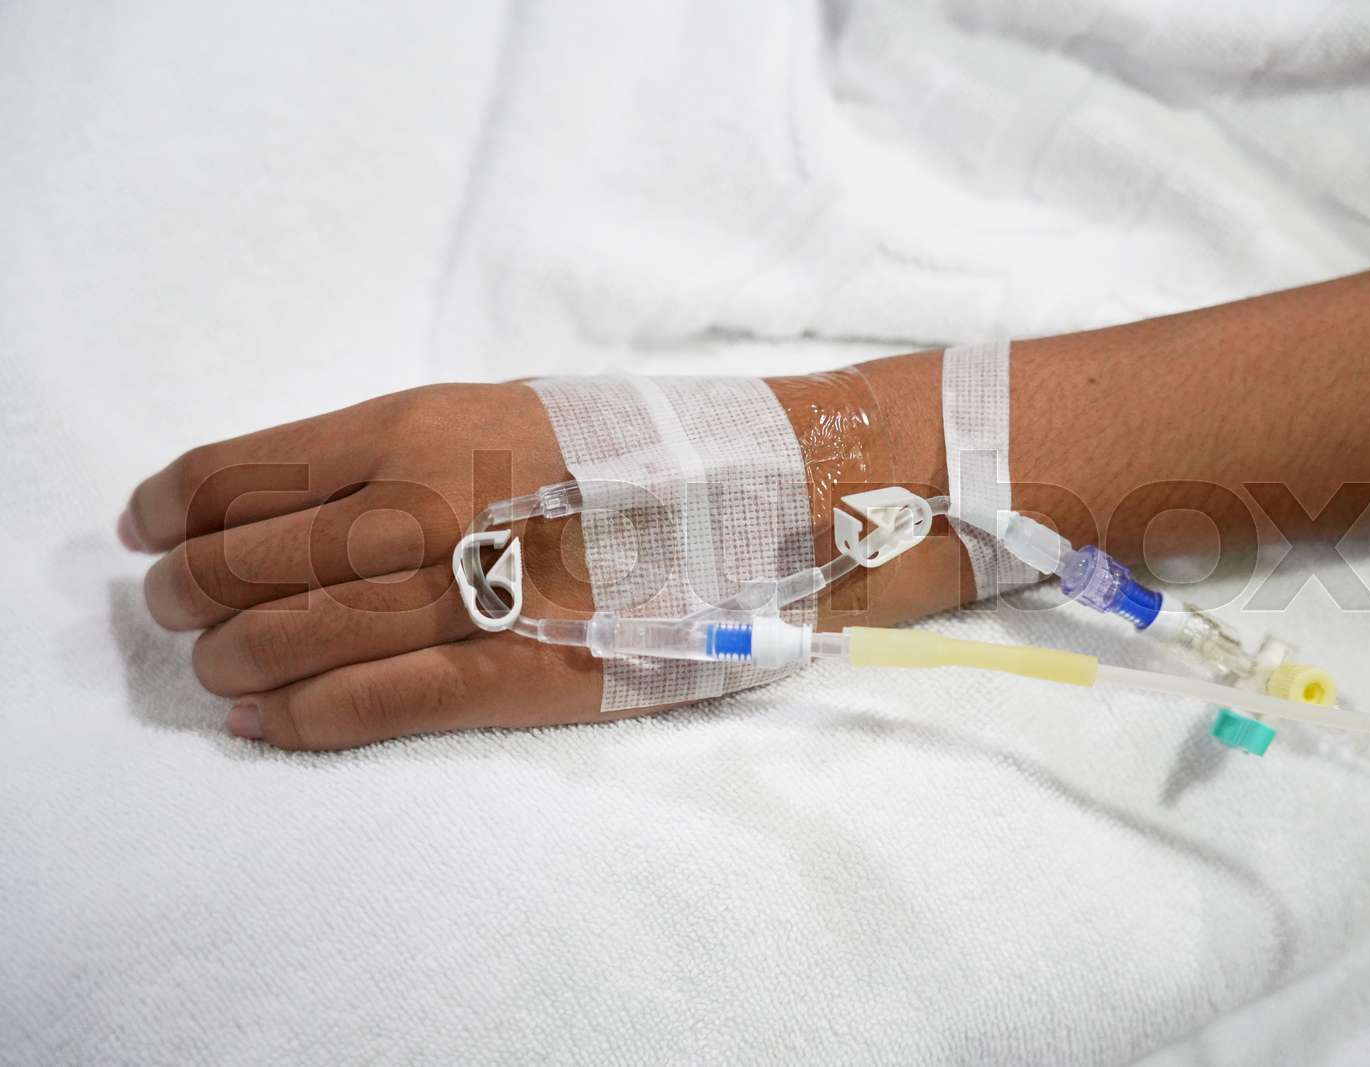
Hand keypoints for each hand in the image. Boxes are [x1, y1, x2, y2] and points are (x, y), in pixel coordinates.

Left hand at [123, 383, 607, 748]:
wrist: (749, 498)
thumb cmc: (610, 452)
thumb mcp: (488, 409)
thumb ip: (383, 450)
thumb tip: (268, 501)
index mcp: (415, 426)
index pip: (239, 474)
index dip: (167, 507)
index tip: (145, 528)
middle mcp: (429, 503)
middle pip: (247, 564)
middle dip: (187, 595)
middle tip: (177, 609)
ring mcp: (472, 593)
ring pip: (296, 640)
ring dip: (232, 661)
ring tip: (219, 666)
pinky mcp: (517, 671)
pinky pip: (376, 704)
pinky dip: (299, 720)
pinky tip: (262, 721)